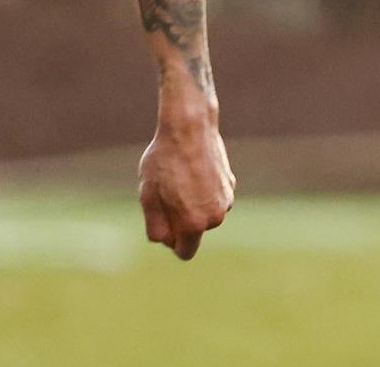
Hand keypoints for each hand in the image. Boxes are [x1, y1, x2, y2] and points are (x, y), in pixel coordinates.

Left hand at [138, 99, 234, 259]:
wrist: (189, 128)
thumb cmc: (164, 162)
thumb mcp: (148, 198)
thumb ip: (156, 227)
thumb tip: (168, 241)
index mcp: (194, 223)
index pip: (184, 252)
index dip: (170, 241)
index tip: (162, 222)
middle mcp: (216, 216)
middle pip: (194, 231)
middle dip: (180, 219)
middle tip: (166, 193)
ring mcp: (227, 199)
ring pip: (204, 213)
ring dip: (192, 204)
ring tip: (179, 178)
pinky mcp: (231, 184)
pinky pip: (213, 197)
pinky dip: (202, 190)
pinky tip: (193, 169)